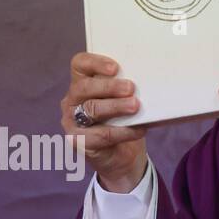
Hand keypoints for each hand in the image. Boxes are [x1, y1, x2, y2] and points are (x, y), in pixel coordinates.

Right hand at [60, 53, 147, 192]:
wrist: (122, 155)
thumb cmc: (122, 121)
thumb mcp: (123, 100)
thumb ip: (125, 89)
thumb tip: (146, 80)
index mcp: (82, 83)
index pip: (79, 65)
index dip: (95, 63)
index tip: (115, 68)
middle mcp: (72, 100)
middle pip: (84, 87)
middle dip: (109, 87)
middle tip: (131, 88)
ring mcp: (71, 121)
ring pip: (91, 109)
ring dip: (115, 106)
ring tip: (135, 107)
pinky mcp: (78, 141)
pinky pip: (101, 135)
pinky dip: (122, 132)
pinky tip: (138, 130)